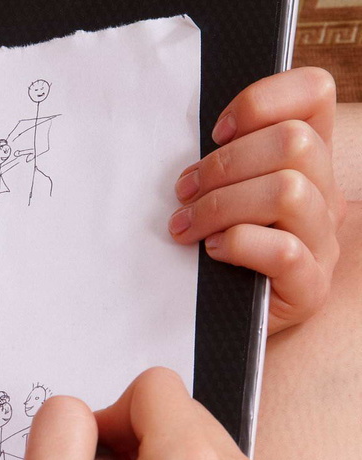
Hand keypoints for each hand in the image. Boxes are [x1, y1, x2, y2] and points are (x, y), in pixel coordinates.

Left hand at [168, 68, 345, 333]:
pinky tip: (213, 251)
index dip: (264, 99)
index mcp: (306, 158)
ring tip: (186, 225)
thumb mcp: (220, 191)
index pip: (314, 93)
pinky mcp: (309, 286)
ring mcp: (323, 241)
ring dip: (221, 205)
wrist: (228, 317)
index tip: (217, 130)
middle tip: (184, 190)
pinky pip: (284, 251)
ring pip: (289, 191)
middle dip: (224, 164)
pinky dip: (240, 243)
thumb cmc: (216, 246)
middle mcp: (324, 193)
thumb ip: (220, 158)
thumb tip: (187, 135)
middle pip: (295, 143)